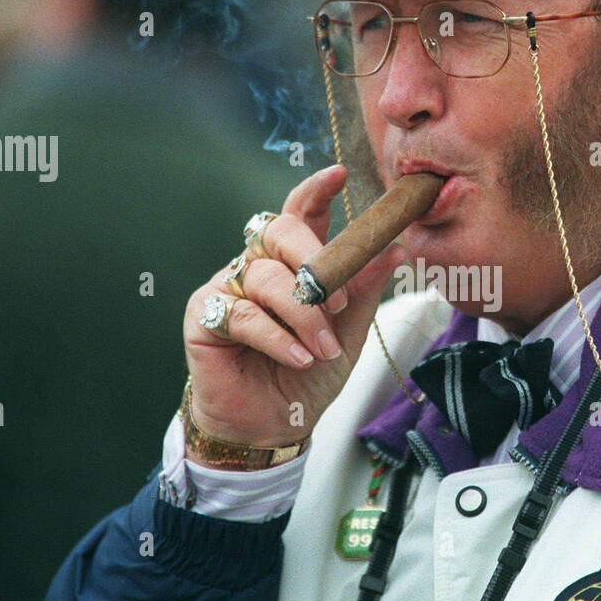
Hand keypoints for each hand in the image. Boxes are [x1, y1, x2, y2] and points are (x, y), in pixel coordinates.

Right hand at [182, 165, 403, 454]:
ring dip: (304, 316)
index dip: (314, 191)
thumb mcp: (348, 332)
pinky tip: (297, 359)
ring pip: (266, 278)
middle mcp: (257, 266)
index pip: (300, 213)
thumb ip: (364, 288)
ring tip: (323, 349)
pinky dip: (277, 337)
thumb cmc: (307, 375)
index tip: (336, 175)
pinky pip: (243, 314)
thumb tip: (395, 248)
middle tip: (338, 302)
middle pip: (278, 231)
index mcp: (291, 262)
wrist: (273, 425)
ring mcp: (228, 288)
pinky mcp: (205, 318)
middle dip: (313, 260)